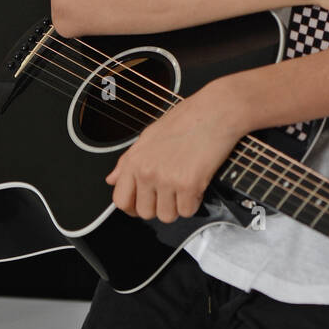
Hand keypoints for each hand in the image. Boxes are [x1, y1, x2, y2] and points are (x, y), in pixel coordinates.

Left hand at [105, 82, 245, 224]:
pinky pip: (188, 211)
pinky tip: (197, 183)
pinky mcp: (188, 185)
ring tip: (185, 186)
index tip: (144, 203)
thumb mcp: (149, 136)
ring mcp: (167, 179)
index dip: (133, 207)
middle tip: (172, 191)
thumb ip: (128, 161)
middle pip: (145, 213)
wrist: (216, 111)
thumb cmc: (187, 119)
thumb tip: (112, 179)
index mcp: (135, 160)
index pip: (121, 200)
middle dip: (159, 206)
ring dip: (178, 206)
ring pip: (167, 216)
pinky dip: (194, 202)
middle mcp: (147, 171)